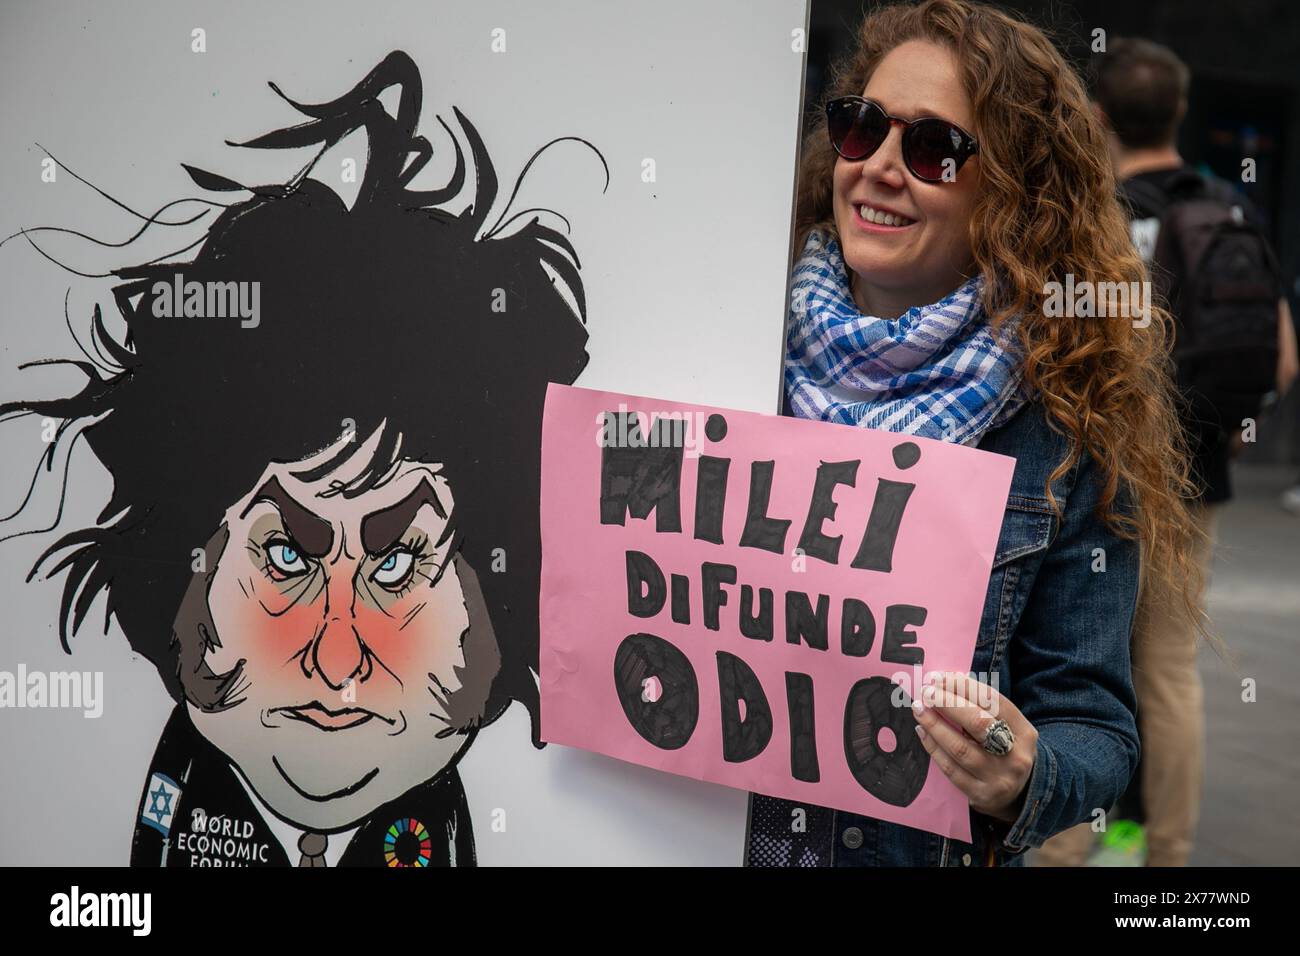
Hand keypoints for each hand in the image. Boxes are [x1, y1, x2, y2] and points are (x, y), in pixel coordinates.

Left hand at [911, 671, 1037, 823]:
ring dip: (935, 725)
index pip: (994, 702)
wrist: (1022, 795)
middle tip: (927, 691)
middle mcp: (1014, 756)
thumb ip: (984, 707)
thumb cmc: (1007, 751)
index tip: (941, 677)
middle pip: (977, 723)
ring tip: (919, 708)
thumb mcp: (1008, 729)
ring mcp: (998, 778)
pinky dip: (933, 747)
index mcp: (1025, 733)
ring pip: (960, 748)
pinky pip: (950, 769)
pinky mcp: (980, 795)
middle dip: (948, 703)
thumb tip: (948, 680)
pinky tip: (922, 731)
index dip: (964, 687)